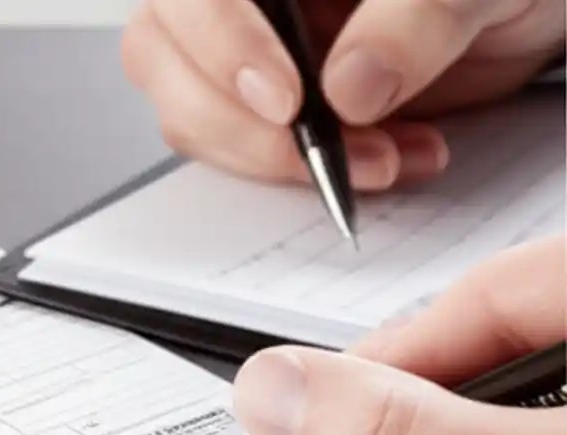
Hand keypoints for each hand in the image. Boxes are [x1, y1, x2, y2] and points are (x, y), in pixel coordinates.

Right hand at [121, 0, 564, 189]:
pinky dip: (295, 174)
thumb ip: (421, 16)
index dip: (222, 43)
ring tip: (381, 158)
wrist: (517, 17)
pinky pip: (231, 148)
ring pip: (186, 109)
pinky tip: (377, 159)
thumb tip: (350, 86)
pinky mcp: (253, 103)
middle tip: (332, 149)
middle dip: (241, 120)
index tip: (287, 101)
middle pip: (160, 49)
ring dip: (273, 157)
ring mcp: (237, 46)